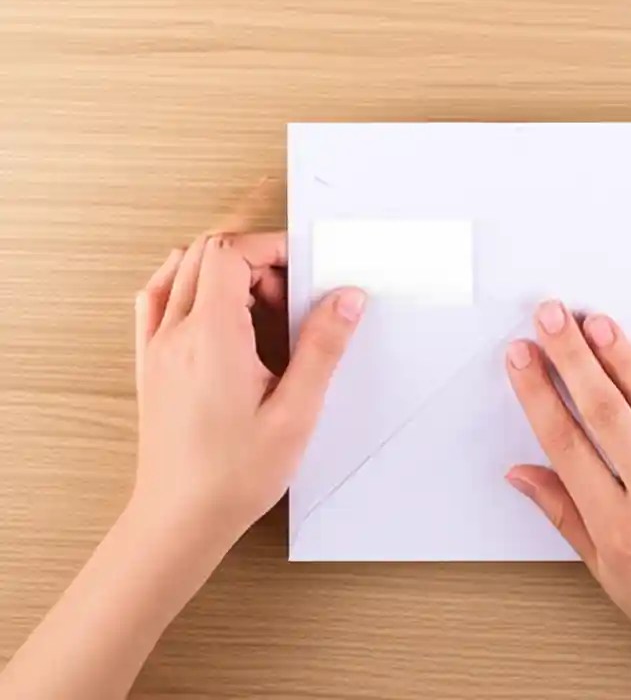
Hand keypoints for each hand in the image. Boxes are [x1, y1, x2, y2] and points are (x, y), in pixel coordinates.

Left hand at [132, 230, 364, 537]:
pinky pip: (155, 299)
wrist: (181, 518)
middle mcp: (175, 333)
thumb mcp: (297, 412)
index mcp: (211, 336)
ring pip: (179, 270)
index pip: (229, 252)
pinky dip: (185, 288)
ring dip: (222, 272)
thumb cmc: (233, 475)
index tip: (303, 268)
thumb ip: (323, 347)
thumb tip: (347, 299)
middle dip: (254, 259)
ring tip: (260, 312)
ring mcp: (155, 347)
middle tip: (290, 299)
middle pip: (205, 253)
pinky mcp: (149, 364)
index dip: (270, 247)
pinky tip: (216, 314)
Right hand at [504, 301, 630, 698]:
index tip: (521, 357)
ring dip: (622, 359)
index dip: (538, 393)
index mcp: (619, 530)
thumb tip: (523, 474)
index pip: (565, 443)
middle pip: (605, 412)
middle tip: (550, 315)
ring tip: (597, 324)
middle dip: (571, 356)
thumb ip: (567, 518)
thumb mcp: (612, 579)